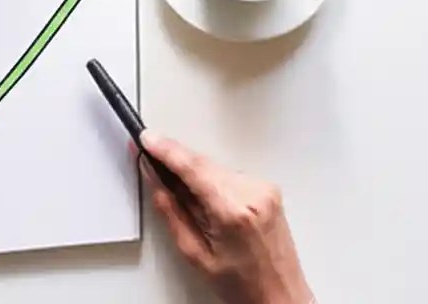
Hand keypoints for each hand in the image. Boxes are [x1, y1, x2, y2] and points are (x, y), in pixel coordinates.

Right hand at [141, 131, 314, 303]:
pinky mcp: (269, 189)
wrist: (280, 296)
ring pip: (216, 167)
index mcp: (233, 212)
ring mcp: (264, 189)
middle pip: (203, 163)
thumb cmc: (244, 285)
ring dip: (197, 176)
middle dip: (176, 163)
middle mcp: (253, 194)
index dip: (166, 150)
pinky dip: (215, 183)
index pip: (192, 167)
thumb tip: (157, 183)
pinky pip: (231, 175)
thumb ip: (172, 213)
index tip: (148, 139)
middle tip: (153, 165)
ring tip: (194, 208)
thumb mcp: (196, 254)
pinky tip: (212, 204)